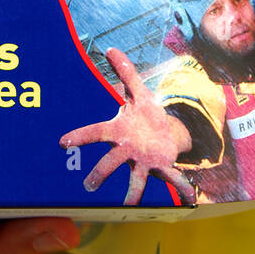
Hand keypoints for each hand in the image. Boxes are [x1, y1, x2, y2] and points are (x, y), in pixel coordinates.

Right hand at [59, 47, 196, 204]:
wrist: (164, 133)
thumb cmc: (145, 115)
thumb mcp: (139, 92)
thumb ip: (126, 73)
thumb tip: (111, 48)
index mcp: (119, 132)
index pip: (96, 132)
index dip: (79, 136)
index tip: (63, 142)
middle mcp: (128, 151)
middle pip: (111, 162)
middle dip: (100, 173)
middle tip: (89, 186)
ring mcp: (144, 162)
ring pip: (135, 179)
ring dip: (133, 193)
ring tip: (129, 205)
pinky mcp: (161, 167)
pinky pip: (171, 178)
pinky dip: (181, 188)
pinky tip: (190, 197)